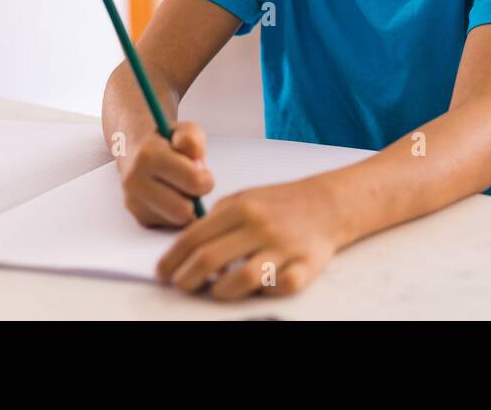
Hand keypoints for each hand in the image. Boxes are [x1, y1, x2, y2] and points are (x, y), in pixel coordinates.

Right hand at [117, 120, 213, 227]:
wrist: (134, 148)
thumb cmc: (166, 141)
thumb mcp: (185, 130)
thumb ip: (192, 139)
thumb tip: (195, 157)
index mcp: (148, 156)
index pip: (192, 181)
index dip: (205, 179)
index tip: (203, 172)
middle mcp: (135, 181)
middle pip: (183, 211)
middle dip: (195, 198)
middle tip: (195, 185)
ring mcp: (133, 202)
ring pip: (176, 222)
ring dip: (187, 208)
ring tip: (183, 189)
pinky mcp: (138, 217)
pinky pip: (169, 225)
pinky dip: (177, 215)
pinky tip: (174, 197)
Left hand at [155, 176, 345, 299]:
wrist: (327, 204)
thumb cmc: (279, 204)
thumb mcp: (244, 198)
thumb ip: (215, 219)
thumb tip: (184, 249)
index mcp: (241, 208)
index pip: (194, 238)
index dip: (172, 259)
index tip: (162, 273)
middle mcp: (260, 226)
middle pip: (210, 260)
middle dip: (186, 279)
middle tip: (181, 285)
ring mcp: (284, 247)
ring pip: (242, 278)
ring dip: (220, 290)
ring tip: (215, 289)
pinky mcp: (306, 265)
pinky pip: (280, 287)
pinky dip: (264, 292)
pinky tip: (257, 287)